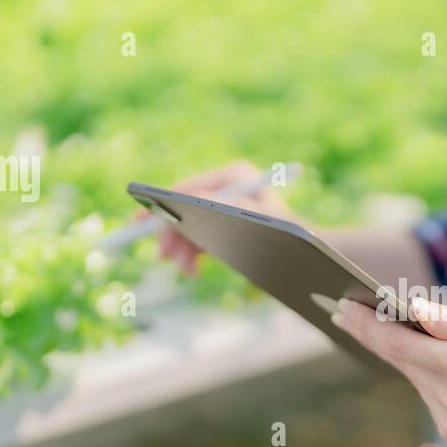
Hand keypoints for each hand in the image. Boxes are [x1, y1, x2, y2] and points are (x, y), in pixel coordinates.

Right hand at [135, 160, 297, 273]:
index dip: (160, 204)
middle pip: (184, 206)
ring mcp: (226, 208)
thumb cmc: (288, 237)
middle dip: (171, 232)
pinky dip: (192, 255)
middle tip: (163, 257)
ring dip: (181, 249)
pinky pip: (199, 238)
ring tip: (184, 269)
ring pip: (189, 226)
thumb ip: (221, 208)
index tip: (137, 220)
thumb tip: (186, 199)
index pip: (188, 187)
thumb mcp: (255, 222)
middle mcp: (229, 188)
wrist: (308, 259)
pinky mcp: (227, 227)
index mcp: (235, 176)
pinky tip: (191, 270)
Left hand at [331, 296, 446, 446]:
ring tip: (385, 322)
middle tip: (347, 307)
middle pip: (400, 361)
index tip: (342, 305)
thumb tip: (413, 310)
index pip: (400, 345)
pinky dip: (426, 371)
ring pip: (414, 376)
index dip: (367, 325)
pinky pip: (430, 392)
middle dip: (376, 334)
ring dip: (405, 352)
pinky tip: (427, 354)